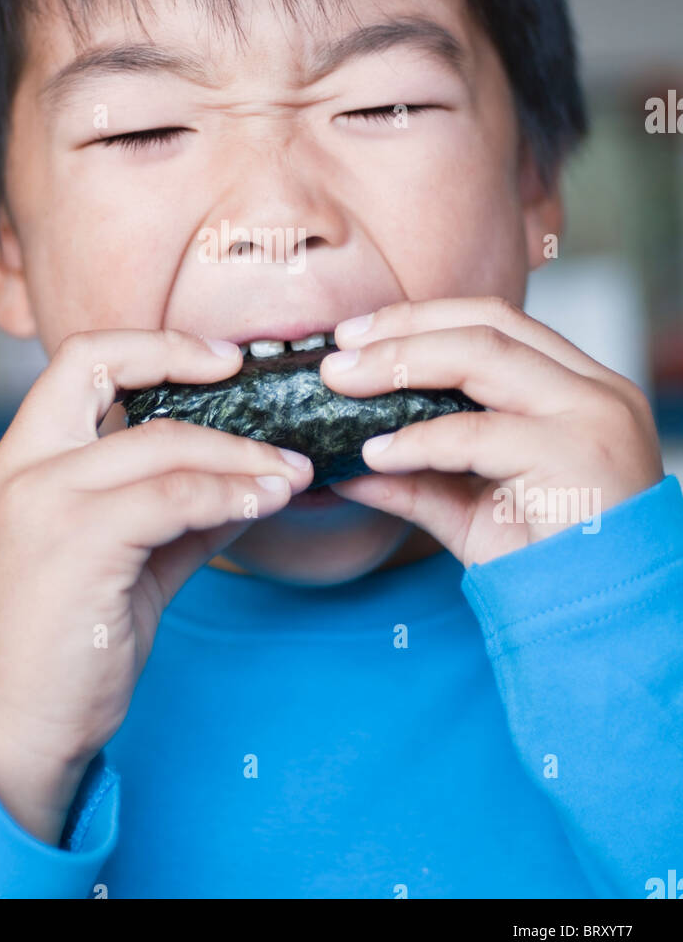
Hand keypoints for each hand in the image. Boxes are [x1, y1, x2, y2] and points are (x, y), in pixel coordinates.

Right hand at [0, 328, 311, 843]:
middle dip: (186, 359)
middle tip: (260, 389)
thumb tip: (253, 479)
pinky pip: (173, 498)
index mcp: (21, 461)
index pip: (78, 361)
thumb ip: (179, 514)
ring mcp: (42, 503)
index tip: (219, 359)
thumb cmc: (69, 646)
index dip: (151, 346)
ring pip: (159, 441)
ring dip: (239, 454)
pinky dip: (230, 495)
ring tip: (289, 473)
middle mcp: (20, 469)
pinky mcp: (76, 544)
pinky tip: (264, 504)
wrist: (21, 732)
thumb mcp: (126, 561)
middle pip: (103, 368)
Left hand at [321, 297, 663, 567]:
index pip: (495, 320)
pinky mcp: (578, 455)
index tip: (355, 333)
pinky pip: (479, 433)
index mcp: (577, 387)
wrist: (605, 623)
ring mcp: (592, 416)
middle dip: (402, 329)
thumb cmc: (547, 563)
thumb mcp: (468, 509)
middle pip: (487, 324)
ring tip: (342, 384)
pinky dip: (418, 439)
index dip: (419, 318)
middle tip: (336, 354)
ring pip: (484, 355)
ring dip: (401, 363)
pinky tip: (376, 454)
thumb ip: (412, 479)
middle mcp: (594, 390)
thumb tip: (340, 466)